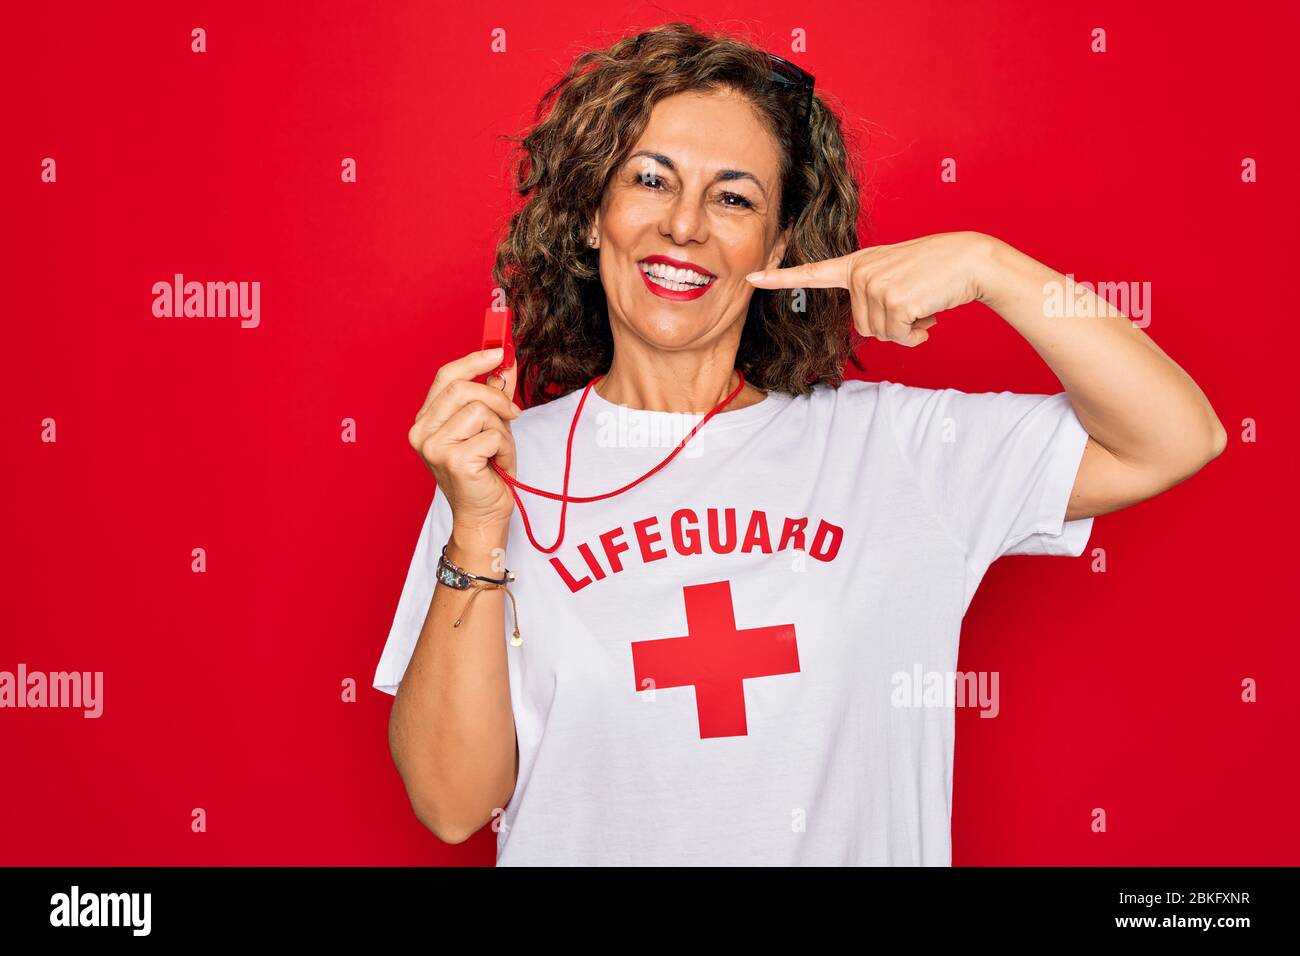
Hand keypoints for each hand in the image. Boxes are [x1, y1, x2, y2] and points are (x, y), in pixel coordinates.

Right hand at [408, 347, 521, 539]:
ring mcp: (434, 447)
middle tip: (513, 413)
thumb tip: (504, 364)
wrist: (483, 516)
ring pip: (480, 411)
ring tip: (498, 451)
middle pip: (463, 388)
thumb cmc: (485, 473)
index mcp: (425, 421)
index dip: (473, 360)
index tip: (498, 352)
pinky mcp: (454, 461)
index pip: (445, 376)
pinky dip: (505, 449)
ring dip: (502, 431)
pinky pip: (492, 435)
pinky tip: (498, 466)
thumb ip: (493, 395)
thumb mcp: (490, 426)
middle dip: (497, 397)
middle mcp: (422, 433)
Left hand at [746, 231, 996, 347]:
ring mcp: (875, 285)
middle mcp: (861, 272)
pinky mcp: (893, 301)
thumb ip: (873, 293)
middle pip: (862, 325)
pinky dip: (916, 334)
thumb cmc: (936, 270)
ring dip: (905, 330)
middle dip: (891, 324)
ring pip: (880, 334)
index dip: (780, 277)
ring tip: (923, 304)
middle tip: (915, 303)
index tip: (751, 277)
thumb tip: (873, 326)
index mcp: (858, 264)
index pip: (812, 272)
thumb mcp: (896, 275)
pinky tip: (929, 313)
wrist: (970, 259)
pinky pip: (898, 337)